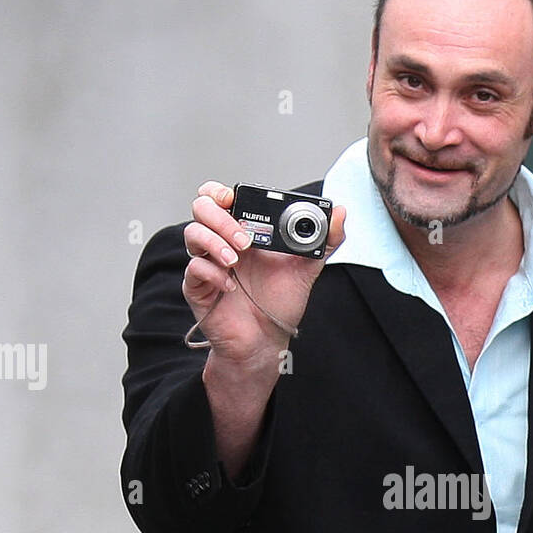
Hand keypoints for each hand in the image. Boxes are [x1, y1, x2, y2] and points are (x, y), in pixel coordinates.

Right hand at [183, 182, 345, 368]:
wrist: (267, 340)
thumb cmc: (280, 304)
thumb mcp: (307, 269)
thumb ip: (325, 240)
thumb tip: (340, 212)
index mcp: (245, 231)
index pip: (220, 197)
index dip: (221, 191)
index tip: (234, 197)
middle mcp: (223, 242)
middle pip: (202, 208)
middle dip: (220, 217)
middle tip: (244, 240)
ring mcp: (208, 263)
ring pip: (192, 234)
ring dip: (214, 242)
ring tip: (236, 261)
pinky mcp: (198, 287)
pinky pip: (194, 269)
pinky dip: (212, 273)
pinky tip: (231, 285)